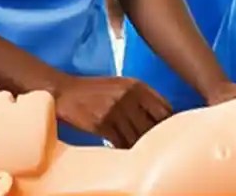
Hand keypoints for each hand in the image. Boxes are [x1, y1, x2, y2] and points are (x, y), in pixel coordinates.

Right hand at [52, 75, 171, 148]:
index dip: (169, 123)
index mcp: (138, 85)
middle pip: (154, 124)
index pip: (165, 108)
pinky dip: (125, 149)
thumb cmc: (95, 90)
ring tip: (142, 150)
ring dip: (141, 146)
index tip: (171, 132)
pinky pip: (121, 143)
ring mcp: (116, 110)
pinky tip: (125, 150)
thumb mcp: (122, 85)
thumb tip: (165, 117)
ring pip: (138, 136)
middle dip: (157, 137)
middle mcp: (129, 96)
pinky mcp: (102, 124)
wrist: (65, 92)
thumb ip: (143, 97)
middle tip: (156, 145)